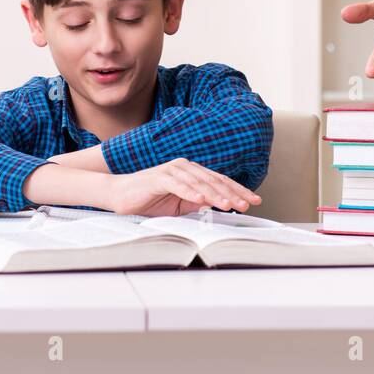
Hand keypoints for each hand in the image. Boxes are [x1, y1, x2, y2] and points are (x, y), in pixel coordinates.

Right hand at [105, 158, 261, 216]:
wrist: (120, 195)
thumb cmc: (148, 200)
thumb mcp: (179, 205)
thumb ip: (196, 203)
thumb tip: (217, 206)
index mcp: (191, 173)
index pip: (219, 181)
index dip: (238, 190)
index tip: (254, 200)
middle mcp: (184, 167)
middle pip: (213, 180)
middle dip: (232, 193)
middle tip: (247, 204)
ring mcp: (171, 170)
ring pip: (199, 182)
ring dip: (216, 194)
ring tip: (229, 205)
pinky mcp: (158, 177)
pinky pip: (177, 184)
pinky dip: (190, 191)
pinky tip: (201, 199)